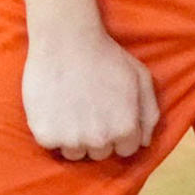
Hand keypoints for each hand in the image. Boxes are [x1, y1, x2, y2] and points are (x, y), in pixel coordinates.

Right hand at [20, 23, 161, 162]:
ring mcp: (70, 140)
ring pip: (75, 153)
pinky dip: (52, 131)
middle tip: (89, 110)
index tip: (110, 116)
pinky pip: (52, 144)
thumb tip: (144, 142)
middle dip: (98, 136)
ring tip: (72, 109)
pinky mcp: (45, 135)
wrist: (67, 41)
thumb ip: (149, 113)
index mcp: (125, 128)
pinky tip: (55, 108)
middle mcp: (99, 140)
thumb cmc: (106, 56)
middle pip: (100, 153)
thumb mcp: (141, 78)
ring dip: (74, 138)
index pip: (126, 149)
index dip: (119, 133)